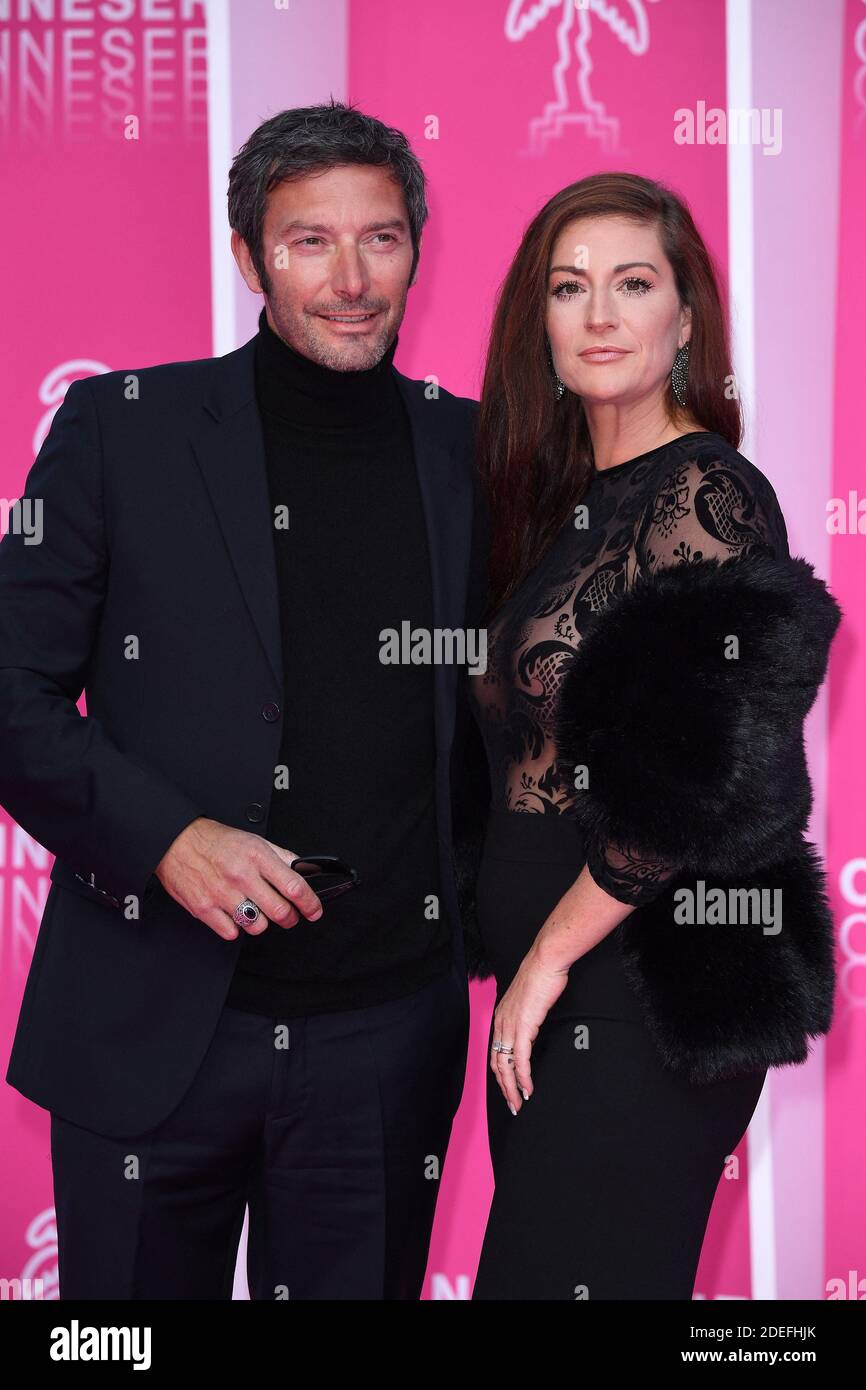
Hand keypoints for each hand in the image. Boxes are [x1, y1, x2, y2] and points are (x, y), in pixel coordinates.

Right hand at [154, 817, 323, 940]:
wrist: (177, 842)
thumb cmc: (216, 841)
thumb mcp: (254, 840)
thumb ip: (280, 856)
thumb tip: (302, 870)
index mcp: (257, 857)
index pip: (294, 886)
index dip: (309, 903)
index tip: (314, 910)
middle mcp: (241, 876)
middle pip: (279, 912)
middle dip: (290, 918)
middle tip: (289, 916)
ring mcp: (222, 894)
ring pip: (257, 926)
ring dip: (262, 922)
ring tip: (257, 911)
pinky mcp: (205, 909)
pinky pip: (231, 932)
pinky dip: (236, 927)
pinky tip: (234, 913)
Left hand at [490, 947, 569, 1114]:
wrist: (545, 962)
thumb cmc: (541, 977)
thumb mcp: (529, 1000)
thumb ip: (526, 1017)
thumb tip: (531, 1031)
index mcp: (501, 1017)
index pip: (495, 1052)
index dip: (500, 1074)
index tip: (508, 1089)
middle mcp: (501, 1022)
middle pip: (497, 1064)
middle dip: (504, 1088)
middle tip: (513, 1106)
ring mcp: (510, 1025)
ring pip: (506, 1066)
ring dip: (512, 1088)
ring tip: (519, 1103)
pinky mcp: (524, 1026)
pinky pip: (521, 1059)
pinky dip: (524, 1078)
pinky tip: (528, 1090)